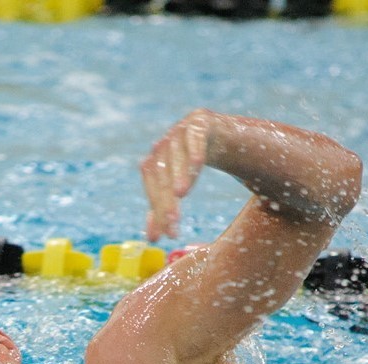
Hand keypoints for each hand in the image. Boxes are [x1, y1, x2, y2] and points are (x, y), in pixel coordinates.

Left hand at [140, 109, 215, 241]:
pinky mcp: (199, 122)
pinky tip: (198, 162)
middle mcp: (163, 146)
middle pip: (162, 175)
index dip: (158, 211)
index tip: (166, 234)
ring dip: (178, 174)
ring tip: (180, 194)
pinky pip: (195, 136)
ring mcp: (179, 132)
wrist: (213, 130)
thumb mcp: (178, 185)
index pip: (154, 189)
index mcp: (154, 163)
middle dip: (167, 199)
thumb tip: (153, 238)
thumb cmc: (190, 163)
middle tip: (174, 222)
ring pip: (176, 155)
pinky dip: (195, 148)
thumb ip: (164, 208)